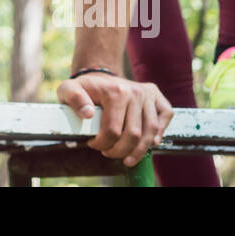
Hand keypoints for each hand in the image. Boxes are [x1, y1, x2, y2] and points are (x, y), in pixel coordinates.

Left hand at [57, 73, 172, 165]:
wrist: (99, 77)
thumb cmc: (85, 88)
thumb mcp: (69, 90)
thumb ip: (73, 99)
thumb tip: (88, 113)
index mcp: (115, 91)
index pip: (113, 130)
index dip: (103, 144)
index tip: (94, 145)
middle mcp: (135, 92)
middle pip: (134, 134)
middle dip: (120, 150)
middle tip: (108, 153)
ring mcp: (147, 94)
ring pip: (150, 131)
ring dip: (139, 150)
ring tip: (127, 158)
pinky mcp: (156, 97)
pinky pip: (166, 116)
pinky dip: (160, 132)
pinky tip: (149, 143)